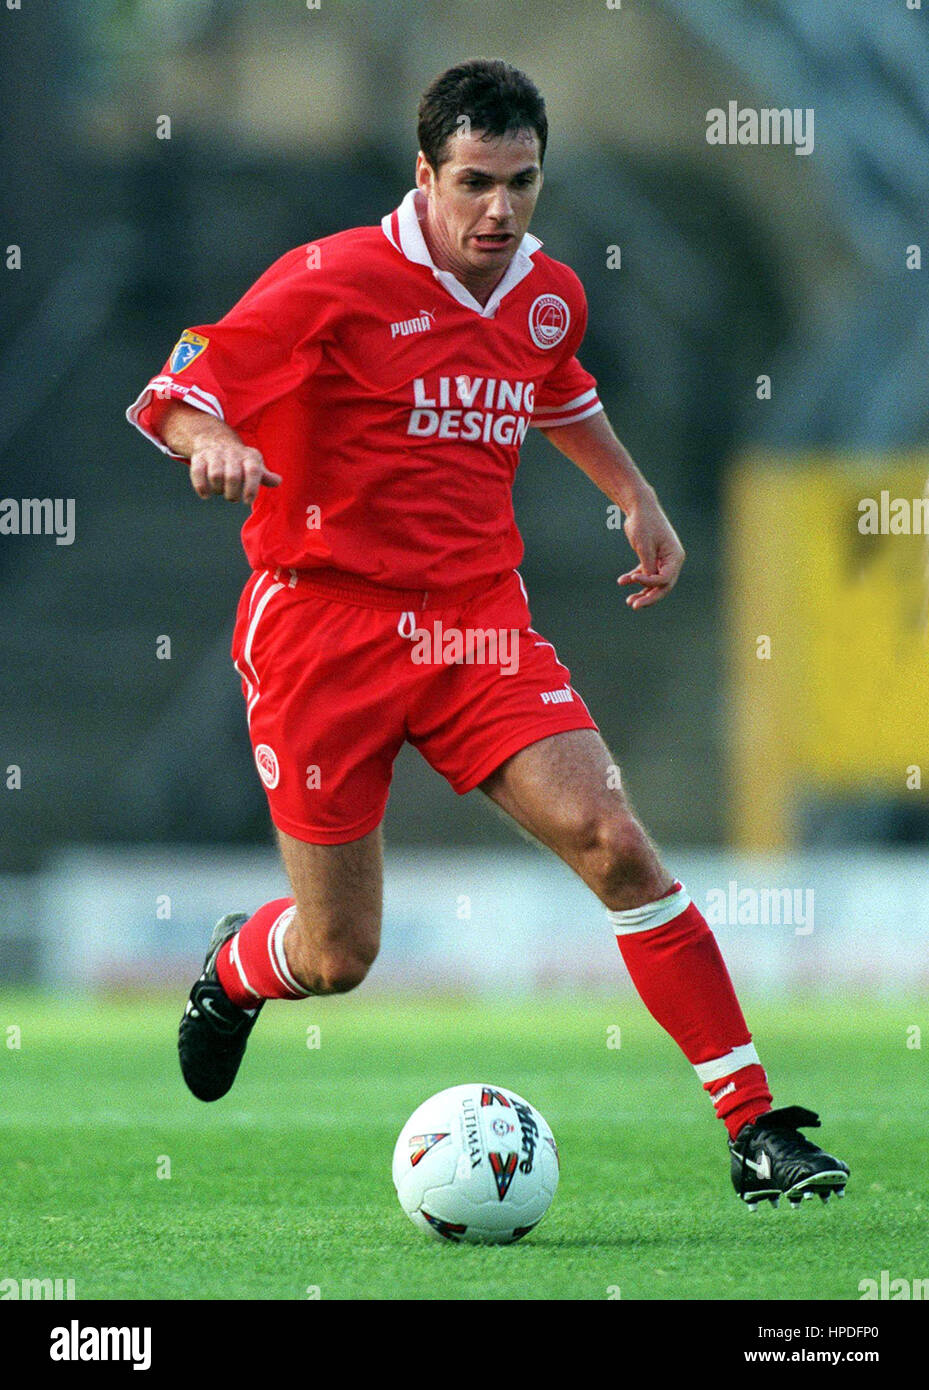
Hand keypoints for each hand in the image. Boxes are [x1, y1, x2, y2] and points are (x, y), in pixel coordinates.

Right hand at [188, 443, 281, 503]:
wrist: (214, 439)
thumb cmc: (240, 459)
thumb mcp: (254, 464)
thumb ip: (265, 475)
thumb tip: (278, 481)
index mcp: (249, 457)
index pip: (253, 471)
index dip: (251, 488)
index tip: (247, 501)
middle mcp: (232, 454)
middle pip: (232, 477)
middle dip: (232, 493)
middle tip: (233, 498)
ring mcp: (214, 455)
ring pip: (215, 476)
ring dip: (218, 490)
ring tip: (221, 491)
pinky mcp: (199, 458)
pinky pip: (197, 472)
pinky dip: (201, 487)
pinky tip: (206, 495)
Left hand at [617, 491, 684, 608]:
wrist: (639, 507)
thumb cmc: (644, 523)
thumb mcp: (644, 546)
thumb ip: (647, 565)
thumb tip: (648, 583)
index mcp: (675, 556)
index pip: (666, 579)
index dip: (650, 582)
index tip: (633, 578)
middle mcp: (671, 561)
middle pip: (662, 586)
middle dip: (649, 597)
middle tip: (634, 605)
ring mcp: (662, 560)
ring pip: (653, 583)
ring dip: (641, 592)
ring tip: (629, 601)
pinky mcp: (651, 558)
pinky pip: (645, 574)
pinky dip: (634, 578)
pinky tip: (621, 581)